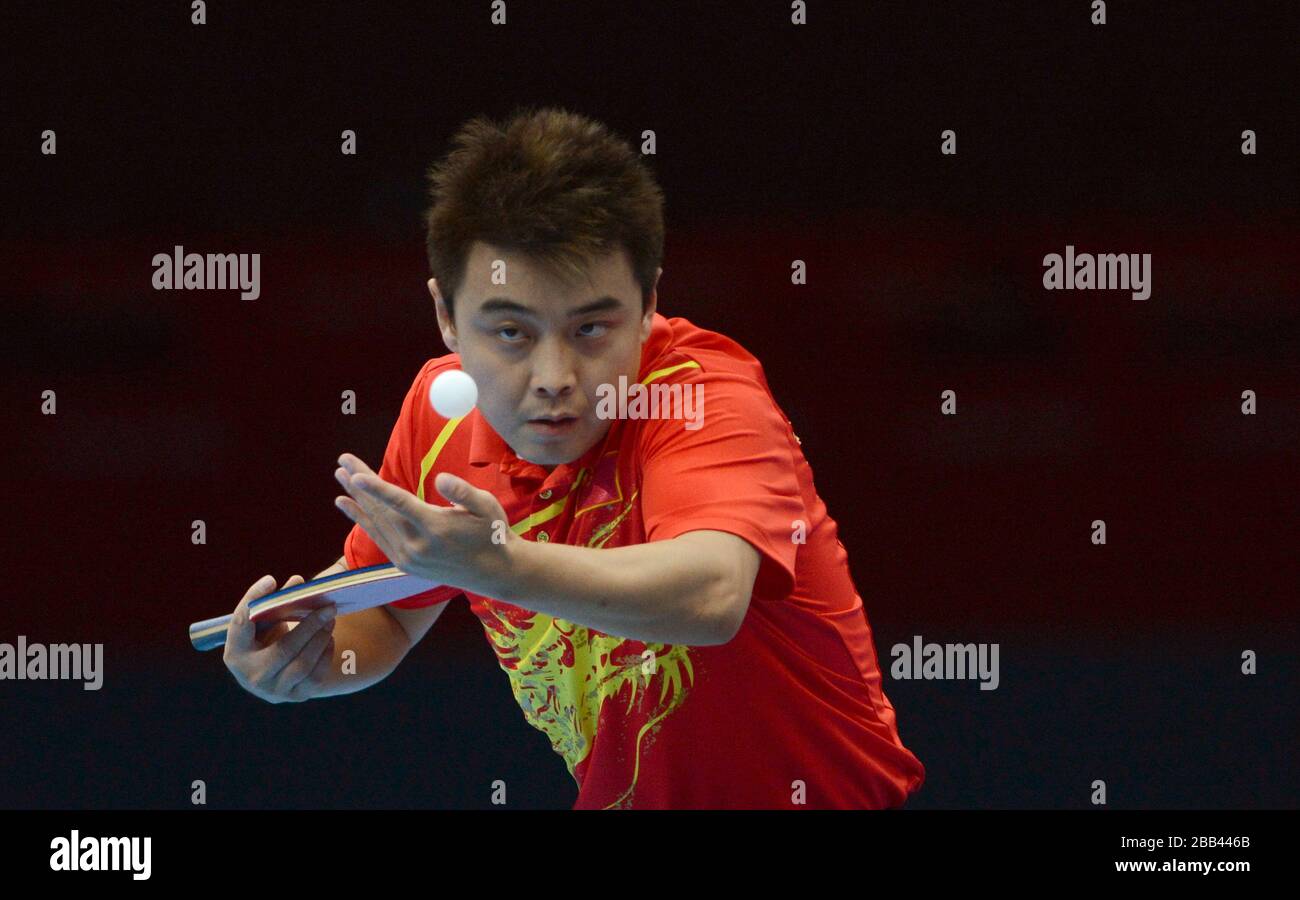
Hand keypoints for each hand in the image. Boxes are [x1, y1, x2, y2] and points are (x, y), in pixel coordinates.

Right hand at [223, 574, 337, 703]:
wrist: (276, 672)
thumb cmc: (267, 639)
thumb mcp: (265, 622)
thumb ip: (276, 602)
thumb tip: (297, 581)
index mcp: (235, 654)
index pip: (242, 623)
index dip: (254, 599)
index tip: (271, 579)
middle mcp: (250, 676)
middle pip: (284, 649)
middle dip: (310, 625)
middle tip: (328, 607)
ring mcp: (273, 691)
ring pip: (302, 664)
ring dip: (321, 638)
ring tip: (330, 620)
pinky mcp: (295, 696)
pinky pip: (315, 676)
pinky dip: (325, 655)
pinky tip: (328, 639)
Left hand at [332, 453, 517, 595]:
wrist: (494, 572)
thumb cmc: (492, 532)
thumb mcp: (487, 507)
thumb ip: (463, 493)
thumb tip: (440, 479)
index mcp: (437, 529)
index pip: (400, 505)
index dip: (376, 488)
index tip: (354, 474)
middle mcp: (417, 547)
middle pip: (381, 510)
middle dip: (360, 484)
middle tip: (343, 460)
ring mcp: (408, 558)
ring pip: (375, 524)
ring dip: (355, 499)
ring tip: (339, 476)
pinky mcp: (404, 564)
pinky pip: (377, 537)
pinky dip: (361, 520)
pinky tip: (348, 504)